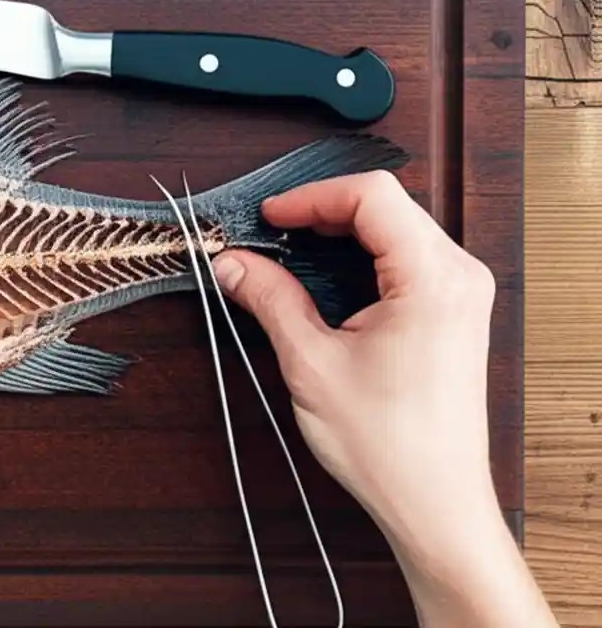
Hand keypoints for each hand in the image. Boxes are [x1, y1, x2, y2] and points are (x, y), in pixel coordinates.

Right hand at [210, 170, 555, 627]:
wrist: (434, 500)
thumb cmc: (387, 444)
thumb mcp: (312, 363)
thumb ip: (271, 300)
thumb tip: (234, 263)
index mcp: (432, 279)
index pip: (372, 196)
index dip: (311, 196)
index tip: (269, 217)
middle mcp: (458, 276)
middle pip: (387, 206)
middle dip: (322, 211)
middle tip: (271, 234)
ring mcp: (462, 293)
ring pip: (397, 229)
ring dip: (341, 233)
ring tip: (291, 254)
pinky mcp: (454, 313)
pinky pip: (407, 259)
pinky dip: (362, 257)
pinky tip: (326, 277)